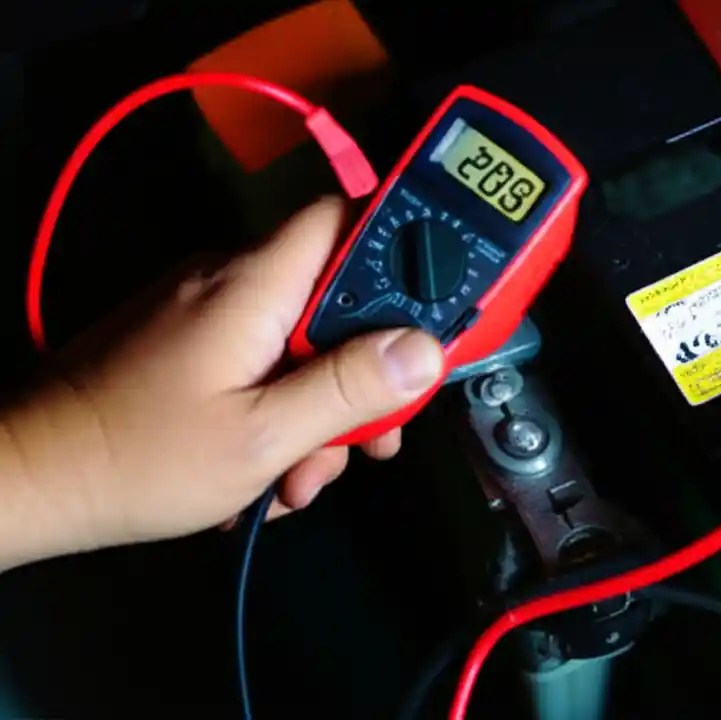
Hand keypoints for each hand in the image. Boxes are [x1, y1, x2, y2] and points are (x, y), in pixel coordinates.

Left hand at [0, 198, 442, 566]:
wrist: (32, 478)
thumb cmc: (147, 456)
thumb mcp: (264, 436)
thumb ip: (348, 388)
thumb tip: (425, 350)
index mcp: (254, 284)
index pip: (344, 216)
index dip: (400, 249)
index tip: (433, 311)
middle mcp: (230, 281)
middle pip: (333, 301)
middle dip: (361, 376)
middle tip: (369, 446)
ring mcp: (204, 313)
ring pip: (299, 344)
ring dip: (316, 414)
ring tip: (297, 482)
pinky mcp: (186, 345)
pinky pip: (259, 363)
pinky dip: (276, 413)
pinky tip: (265, 473)